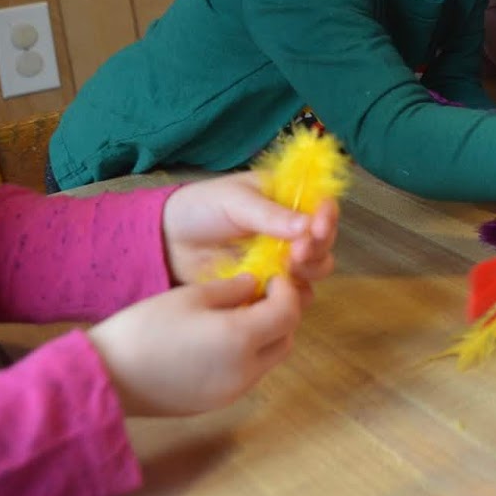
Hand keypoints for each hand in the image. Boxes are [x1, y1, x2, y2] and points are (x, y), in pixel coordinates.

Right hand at [88, 273, 300, 416]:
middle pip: (285, 340)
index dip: (286, 292)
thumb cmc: (144, 330)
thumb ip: (231, 290)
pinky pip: (247, 376)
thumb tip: (254, 285)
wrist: (105, 378)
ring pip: (269, 361)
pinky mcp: (216, 404)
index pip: (288, 313)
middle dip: (282, 316)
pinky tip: (221, 341)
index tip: (273, 279)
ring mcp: (232, 392)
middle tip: (261, 297)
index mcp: (241, 339)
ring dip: (266, 338)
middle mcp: (245, 371)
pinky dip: (248, 356)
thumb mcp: (190, 297)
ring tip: (239, 317)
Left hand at [163, 172, 339, 297]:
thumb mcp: (235, 201)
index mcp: (288, 199)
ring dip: (309, 271)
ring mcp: (281, 258)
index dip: (327, 217)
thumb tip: (308, 225)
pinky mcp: (267, 284)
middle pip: (324, 242)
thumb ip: (270, 214)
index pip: (322, 206)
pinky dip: (291, 296)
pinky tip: (275, 292)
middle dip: (318, 248)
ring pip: (314, 269)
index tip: (317, 228)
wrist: (167, 240)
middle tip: (297, 254)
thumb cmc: (201, 207)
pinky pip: (291, 294)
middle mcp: (292, 230)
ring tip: (286, 270)